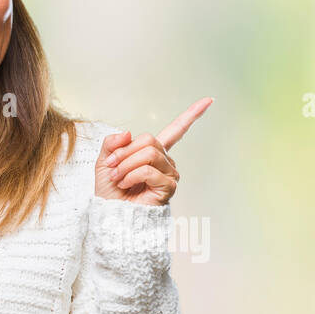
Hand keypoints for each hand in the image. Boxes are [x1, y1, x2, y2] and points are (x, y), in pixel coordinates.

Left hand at [93, 97, 212, 205]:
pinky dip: (131, 175)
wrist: (112, 213)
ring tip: (118, 178)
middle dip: (125, 152)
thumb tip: (129, 132)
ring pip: (149, 153)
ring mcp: (169, 174)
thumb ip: (113, 143)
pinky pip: (148, 170)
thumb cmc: (111, 191)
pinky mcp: (169, 186)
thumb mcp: (105, 160)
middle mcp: (165, 161)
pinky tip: (126, 184)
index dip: (192, 115)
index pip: (176, 130)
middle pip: (149, 140)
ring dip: (126, 165)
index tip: (209, 100)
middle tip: (112, 166)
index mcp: (153, 151)